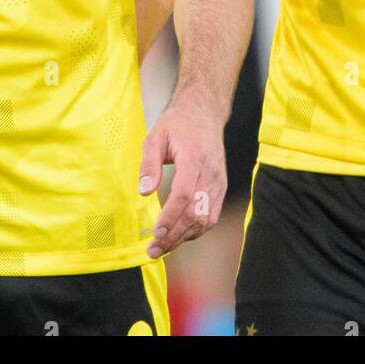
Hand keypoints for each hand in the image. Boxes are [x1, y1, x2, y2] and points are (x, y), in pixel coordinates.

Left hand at [138, 95, 227, 258]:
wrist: (204, 113)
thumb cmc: (177, 124)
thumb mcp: (155, 136)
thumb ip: (148, 164)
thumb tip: (143, 192)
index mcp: (194, 158)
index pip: (184, 195)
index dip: (170, 217)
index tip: (155, 234)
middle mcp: (210, 173)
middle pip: (195, 213)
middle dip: (174, 236)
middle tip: (153, 251)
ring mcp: (218, 182)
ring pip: (205, 219)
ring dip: (184, 237)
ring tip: (163, 248)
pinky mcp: (220, 188)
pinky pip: (211, 216)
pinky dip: (196, 230)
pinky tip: (179, 236)